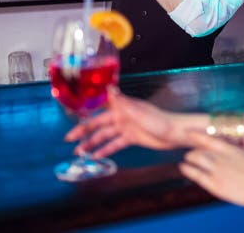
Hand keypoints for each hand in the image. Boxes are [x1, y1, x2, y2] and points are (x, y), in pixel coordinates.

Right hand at [65, 87, 181, 156]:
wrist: (174, 133)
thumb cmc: (158, 120)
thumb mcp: (138, 112)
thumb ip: (122, 103)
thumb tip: (109, 87)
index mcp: (123, 106)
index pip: (100, 105)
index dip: (86, 109)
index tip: (71, 113)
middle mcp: (122, 115)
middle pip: (99, 123)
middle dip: (84, 130)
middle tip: (69, 139)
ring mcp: (126, 127)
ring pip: (105, 135)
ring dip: (92, 143)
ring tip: (79, 152)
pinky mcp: (131, 138)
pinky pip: (115, 144)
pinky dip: (105, 150)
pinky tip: (95, 156)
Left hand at [179, 131, 243, 207]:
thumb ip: (238, 152)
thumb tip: (234, 149)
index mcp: (231, 149)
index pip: (208, 139)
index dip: (195, 135)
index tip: (186, 132)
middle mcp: (221, 157)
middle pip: (200, 151)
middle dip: (192, 152)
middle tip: (189, 154)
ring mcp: (218, 171)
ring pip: (196, 161)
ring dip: (189, 159)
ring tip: (184, 161)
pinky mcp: (216, 185)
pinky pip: (197, 176)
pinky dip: (188, 170)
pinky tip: (183, 168)